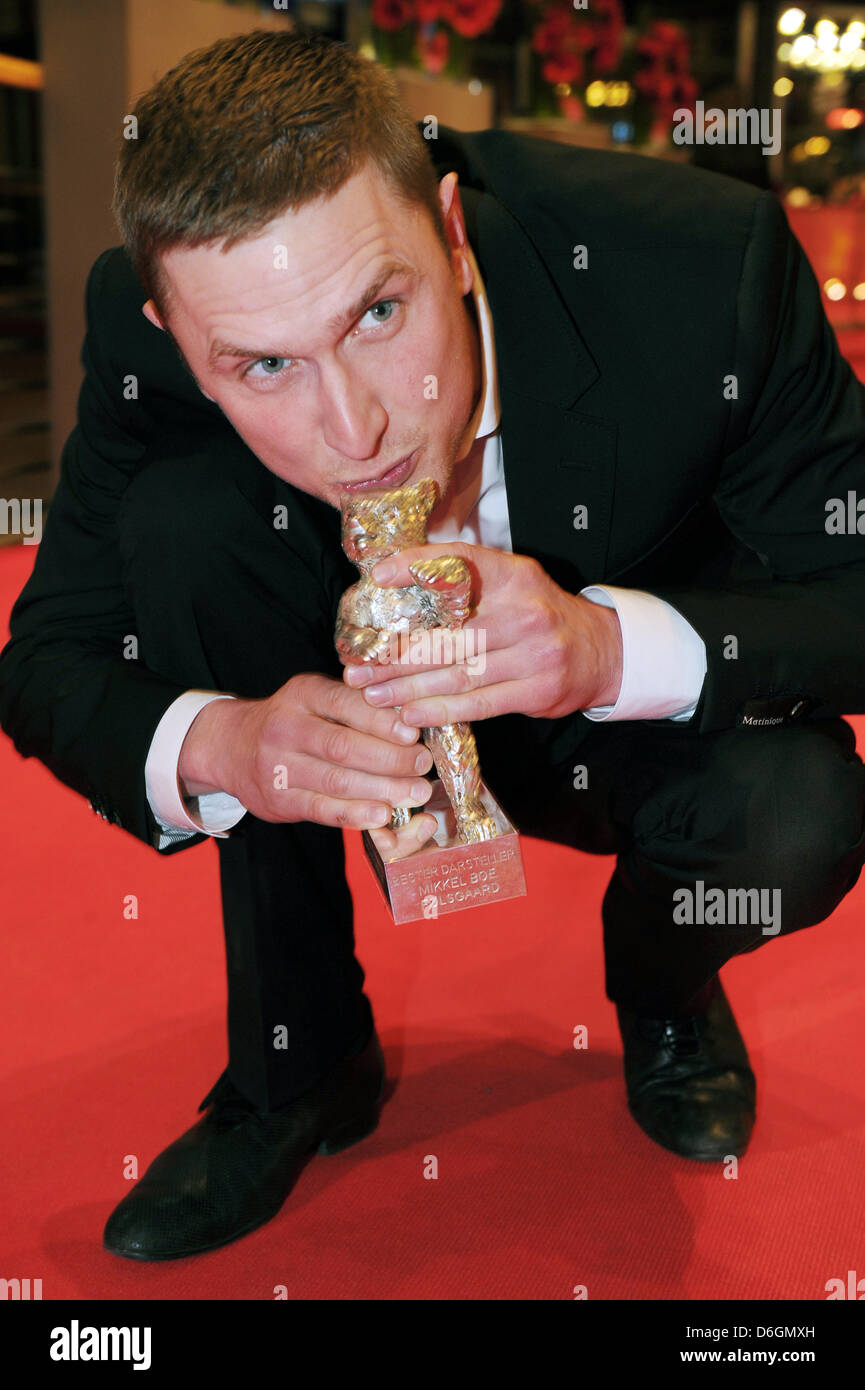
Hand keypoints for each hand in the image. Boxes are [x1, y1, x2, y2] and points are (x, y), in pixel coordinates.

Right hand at [179, 673, 438, 830]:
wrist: (231, 746)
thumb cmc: (295, 720)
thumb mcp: (317, 698)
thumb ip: (356, 705)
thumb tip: (413, 719)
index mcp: (303, 693)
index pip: (345, 703)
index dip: (381, 720)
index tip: (414, 733)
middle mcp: (286, 726)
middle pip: (343, 745)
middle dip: (390, 758)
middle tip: (422, 766)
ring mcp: (277, 765)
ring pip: (335, 779)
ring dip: (381, 789)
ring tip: (415, 793)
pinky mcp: (277, 799)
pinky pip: (321, 808)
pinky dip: (354, 813)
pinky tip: (381, 815)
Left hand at [341, 543, 622, 725]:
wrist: (600, 651)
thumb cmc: (539, 616)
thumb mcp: (512, 585)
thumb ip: (467, 583)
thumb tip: (397, 584)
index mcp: (513, 575)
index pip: (459, 564)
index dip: (417, 568)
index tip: (379, 579)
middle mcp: (524, 611)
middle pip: (446, 634)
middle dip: (395, 654)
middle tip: (358, 665)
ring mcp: (533, 653)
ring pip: (457, 673)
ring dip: (408, 687)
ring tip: (373, 693)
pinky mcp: (537, 690)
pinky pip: (479, 703)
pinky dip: (440, 710)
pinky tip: (410, 713)